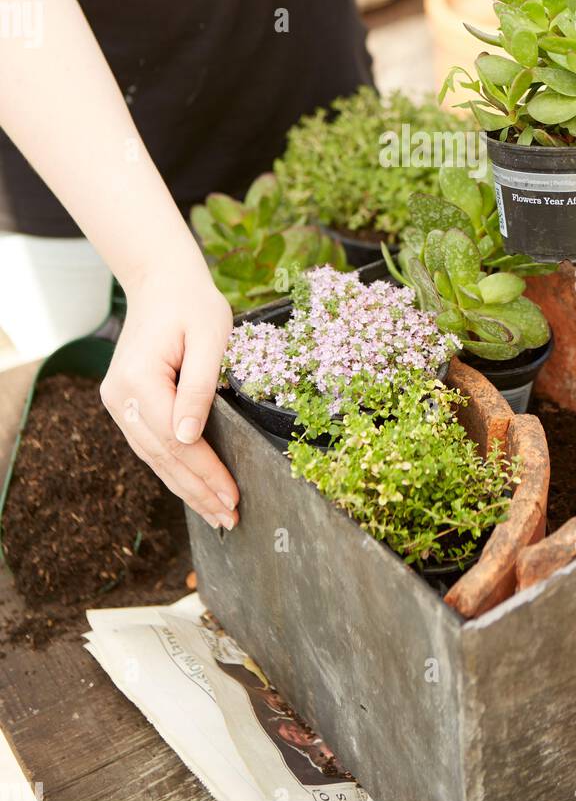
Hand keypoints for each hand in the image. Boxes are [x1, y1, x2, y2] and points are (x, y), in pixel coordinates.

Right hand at [100, 255, 238, 529]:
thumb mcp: (210, 336)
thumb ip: (200, 386)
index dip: (206, 472)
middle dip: (198, 490)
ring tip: (217, 514)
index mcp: (139, 379)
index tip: (233, 497)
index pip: (176, 440)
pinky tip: (194, 487)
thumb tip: (189, 439)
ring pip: (153, 457)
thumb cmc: (192, 303)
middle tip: (230, 519)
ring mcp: (117, 400)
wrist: (161, 281)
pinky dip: (173, 468)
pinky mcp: (124, 402)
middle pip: (162, 456)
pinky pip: (149, 444)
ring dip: (186, 487)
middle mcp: (119, 396)